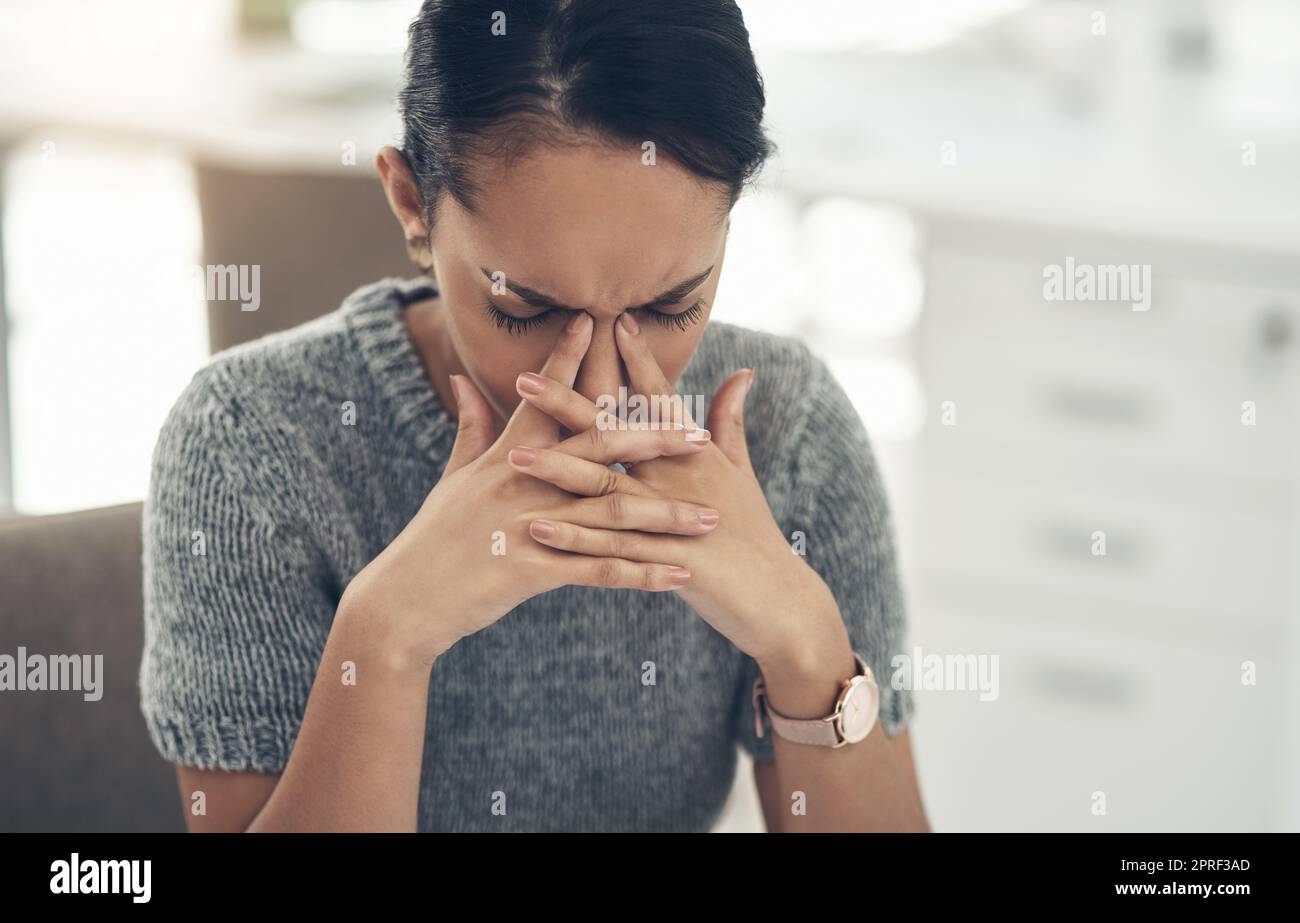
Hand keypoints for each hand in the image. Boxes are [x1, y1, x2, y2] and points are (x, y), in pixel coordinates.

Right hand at [339, 313, 721, 669]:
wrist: (404, 600)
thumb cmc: (433, 539)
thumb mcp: (452, 478)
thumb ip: (469, 428)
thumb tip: (461, 378)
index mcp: (505, 457)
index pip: (546, 398)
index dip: (571, 359)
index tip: (600, 322)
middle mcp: (522, 482)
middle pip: (598, 448)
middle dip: (654, 439)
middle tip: (700, 435)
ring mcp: (528, 524)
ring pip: (611, 512)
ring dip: (666, 516)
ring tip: (711, 519)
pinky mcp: (531, 570)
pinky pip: (598, 570)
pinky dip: (642, 573)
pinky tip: (679, 576)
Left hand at [508, 313, 848, 666]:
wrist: (778, 599)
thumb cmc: (754, 533)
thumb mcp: (741, 472)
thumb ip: (729, 421)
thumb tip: (741, 370)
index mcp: (696, 454)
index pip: (659, 398)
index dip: (635, 358)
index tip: (607, 320)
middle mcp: (683, 478)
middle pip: (618, 434)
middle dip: (569, 405)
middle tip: (524, 378)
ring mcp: (675, 520)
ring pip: (608, 490)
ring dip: (559, 472)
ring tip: (515, 458)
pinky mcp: (669, 562)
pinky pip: (613, 549)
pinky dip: (576, 538)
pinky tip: (539, 527)